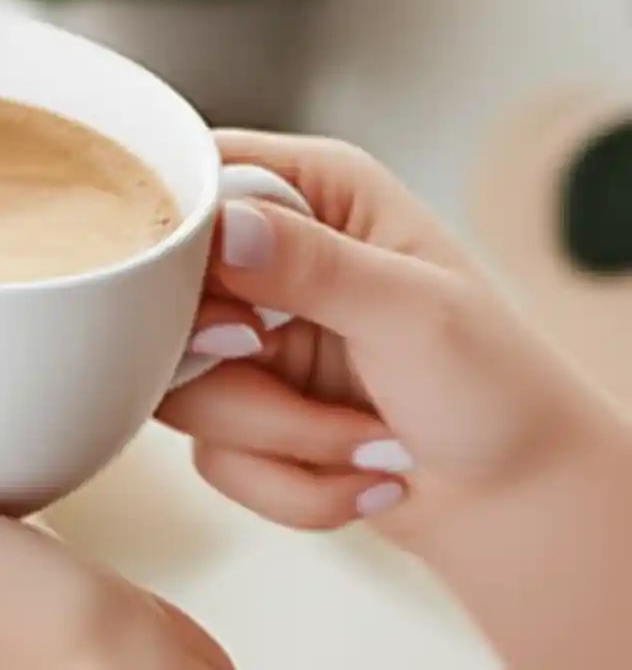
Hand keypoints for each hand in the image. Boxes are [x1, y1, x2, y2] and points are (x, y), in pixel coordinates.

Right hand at [158, 130, 627, 546]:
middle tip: (282, 368)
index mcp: (314, 194)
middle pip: (162, 299)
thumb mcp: (415, 312)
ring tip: (369, 440)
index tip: (228, 309)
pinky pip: (213, 454)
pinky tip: (363, 472)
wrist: (517, 500)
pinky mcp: (241, 414)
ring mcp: (248, 342)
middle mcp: (270, 260)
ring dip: (282, 436)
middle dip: (235, 367)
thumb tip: (224, 226)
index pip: (198, 180)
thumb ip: (313, 265)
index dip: (177, 242)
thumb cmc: (496, 388)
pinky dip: (291, 481)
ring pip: (182, 390)